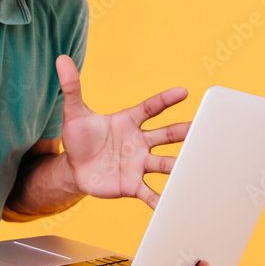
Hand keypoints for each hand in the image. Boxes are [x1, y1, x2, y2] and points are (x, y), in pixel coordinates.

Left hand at [55, 55, 190, 207]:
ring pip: (164, 164)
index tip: (183, 91)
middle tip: (203, 128)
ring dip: (179, 166)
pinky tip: (172, 206)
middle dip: (183, 132)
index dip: (166, 100)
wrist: (75, 169)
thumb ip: (72, 87)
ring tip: (196, 167)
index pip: (151, 108)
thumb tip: (62, 59)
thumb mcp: (75, 112)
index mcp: (129, 121)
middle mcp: (139, 142)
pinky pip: (149, 193)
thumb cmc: (80, 138)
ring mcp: (138, 164)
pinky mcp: (132, 184)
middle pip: (166, 135)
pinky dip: (160, 201)